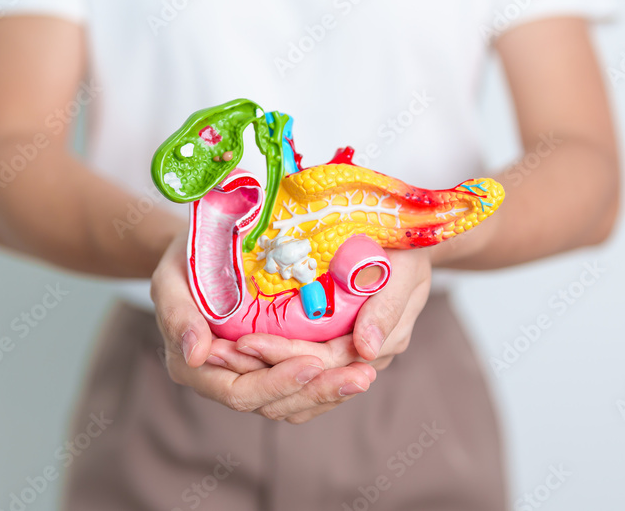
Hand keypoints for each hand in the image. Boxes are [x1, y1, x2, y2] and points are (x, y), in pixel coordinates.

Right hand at [150, 230, 372, 420]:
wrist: (197, 250)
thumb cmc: (183, 258)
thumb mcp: (171, 276)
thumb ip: (177, 314)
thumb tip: (197, 353)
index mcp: (193, 365)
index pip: (239, 392)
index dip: (276, 382)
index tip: (312, 362)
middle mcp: (220, 380)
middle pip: (272, 405)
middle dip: (317, 391)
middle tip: (360, 376)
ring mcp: (246, 377)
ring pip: (291, 404)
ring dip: (330, 392)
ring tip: (365, 375)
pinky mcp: (270, 368)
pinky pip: (299, 390)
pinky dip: (327, 382)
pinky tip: (357, 367)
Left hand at [227, 247, 431, 422]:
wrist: (407, 238)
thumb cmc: (408, 249)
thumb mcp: (405, 271)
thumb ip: (387, 309)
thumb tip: (367, 350)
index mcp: (377, 346)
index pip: (322, 364)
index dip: (282, 355)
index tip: (244, 342)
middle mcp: (357, 362)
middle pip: (303, 381)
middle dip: (258, 368)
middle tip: (218, 351)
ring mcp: (340, 359)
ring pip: (294, 387)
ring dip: (255, 373)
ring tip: (216, 354)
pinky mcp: (324, 348)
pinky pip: (292, 372)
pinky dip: (263, 366)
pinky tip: (232, 351)